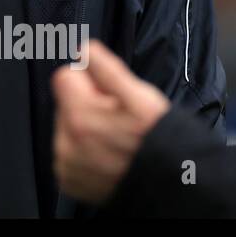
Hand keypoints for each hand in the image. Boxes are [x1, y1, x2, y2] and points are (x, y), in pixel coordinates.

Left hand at [51, 39, 169, 202]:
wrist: (171, 187)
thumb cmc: (159, 138)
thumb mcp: (141, 97)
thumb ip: (107, 68)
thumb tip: (83, 49)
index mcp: (79, 118)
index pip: (65, 76)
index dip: (89, 79)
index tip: (109, 94)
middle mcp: (64, 144)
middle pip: (65, 103)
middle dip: (86, 104)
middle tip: (117, 120)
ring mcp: (65, 166)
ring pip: (65, 127)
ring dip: (84, 128)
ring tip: (115, 140)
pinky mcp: (68, 181)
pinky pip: (67, 153)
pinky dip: (82, 151)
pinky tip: (106, 156)